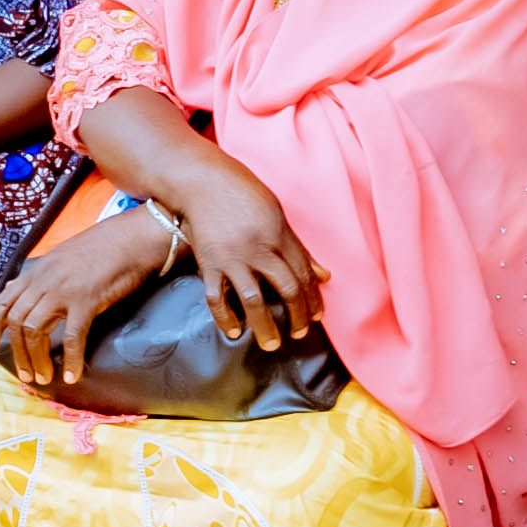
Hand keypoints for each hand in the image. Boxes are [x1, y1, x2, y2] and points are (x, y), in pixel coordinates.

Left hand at [0, 208, 171, 384]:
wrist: (134, 237)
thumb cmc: (105, 248)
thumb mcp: (64, 257)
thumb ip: (45, 276)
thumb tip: (28, 291)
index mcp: (38, 270)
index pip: (4, 299)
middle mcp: (45, 280)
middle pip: (17, 321)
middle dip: (17, 353)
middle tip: (27, 375)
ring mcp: (64, 290)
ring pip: (35, 331)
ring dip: (37, 359)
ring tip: (44, 378)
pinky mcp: (86, 301)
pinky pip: (71, 337)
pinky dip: (70, 360)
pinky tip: (72, 375)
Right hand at [177, 175, 327, 348]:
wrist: (203, 182)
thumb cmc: (243, 195)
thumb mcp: (276, 215)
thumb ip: (297, 248)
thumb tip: (323, 275)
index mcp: (279, 236)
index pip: (303, 273)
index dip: (313, 298)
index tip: (317, 316)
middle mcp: (259, 249)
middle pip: (286, 288)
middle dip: (297, 315)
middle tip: (300, 333)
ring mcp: (232, 258)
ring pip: (254, 300)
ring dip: (265, 326)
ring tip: (271, 344)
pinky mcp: (208, 264)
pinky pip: (216, 298)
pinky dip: (225, 318)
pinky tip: (235, 332)